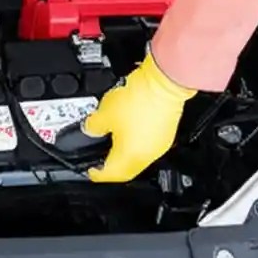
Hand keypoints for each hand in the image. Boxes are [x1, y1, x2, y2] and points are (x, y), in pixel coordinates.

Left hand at [83, 54, 194, 182]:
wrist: (163, 82)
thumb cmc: (139, 97)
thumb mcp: (103, 113)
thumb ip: (92, 127)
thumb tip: (90, 130)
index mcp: (130, 156)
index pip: (110, 174)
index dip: (96, 173)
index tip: (90, 170)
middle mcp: (148, 155)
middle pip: (126, 170)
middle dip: (112, 168)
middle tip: (100, 160)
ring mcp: (160, 144)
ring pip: (139, 159)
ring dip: (125, 155)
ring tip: (113, 144)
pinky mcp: (167, 132)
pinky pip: (148, 145)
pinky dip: (136, 143)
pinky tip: (129, 132)